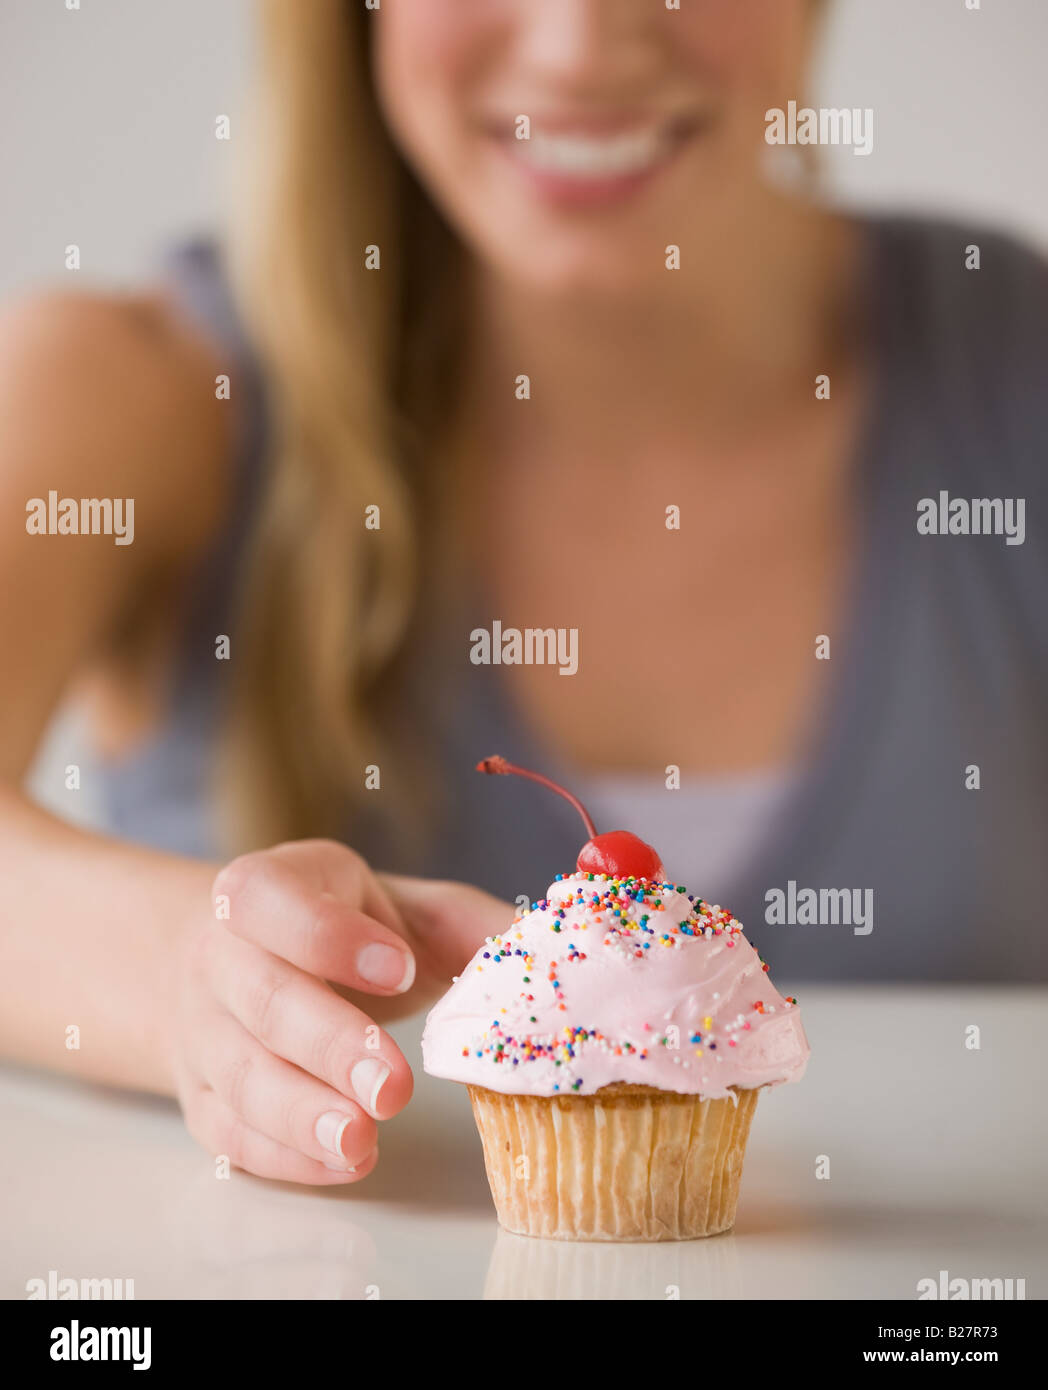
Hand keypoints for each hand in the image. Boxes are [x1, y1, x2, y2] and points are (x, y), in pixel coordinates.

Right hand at [168, 839, 506, 1184]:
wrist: (230, 959)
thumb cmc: (339, 929)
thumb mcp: (400, 908)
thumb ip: (473, 928)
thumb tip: (554, 950)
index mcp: (268, 889)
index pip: (276, 902)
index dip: (331, 936)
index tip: (398, 968)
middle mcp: (220, 955)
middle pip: (263, 998)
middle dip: (330, 1044)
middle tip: (393, 1087)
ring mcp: (202, 1029)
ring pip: (239, 1074)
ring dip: (300, 1114)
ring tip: (362, 1141)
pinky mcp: (201, 1095)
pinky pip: (229, 1131)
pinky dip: (283, 1154)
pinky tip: (339, 1162)